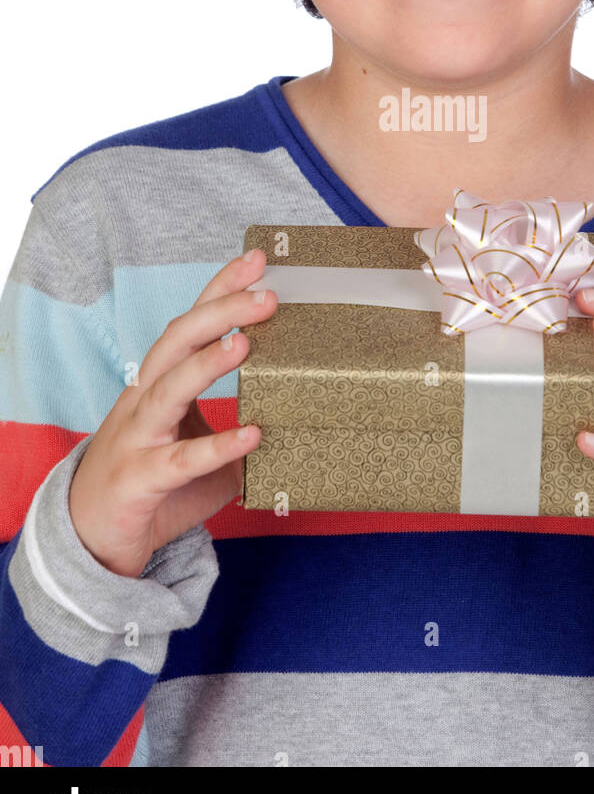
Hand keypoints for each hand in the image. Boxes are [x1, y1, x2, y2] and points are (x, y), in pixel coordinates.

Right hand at [68, 250, 274, 577]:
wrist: (92, 534)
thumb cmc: (155, 480)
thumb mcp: (199, 443)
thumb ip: (239, 427)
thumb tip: (301, 417)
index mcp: (159, 380)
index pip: (191, 321)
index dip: (220, 288)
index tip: (257, 259)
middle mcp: (144, 398)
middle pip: (178, 341)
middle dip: (220, 312)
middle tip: (266, 296)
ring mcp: (138, 436)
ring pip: (169, 388)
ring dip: (207, 363)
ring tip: (245, 344)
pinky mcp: (141, 478)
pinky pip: (181, 460)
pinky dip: (216, 446)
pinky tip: (250, 435)